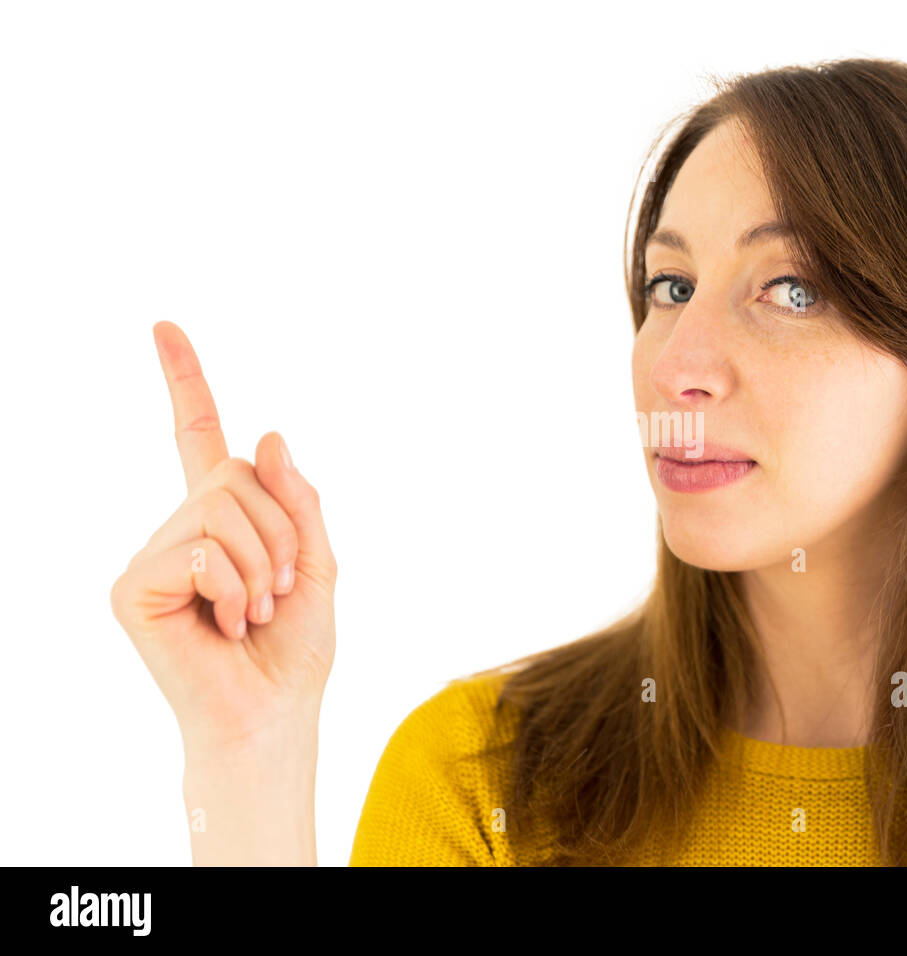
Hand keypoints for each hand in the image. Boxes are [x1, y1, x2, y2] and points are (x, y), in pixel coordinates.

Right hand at [111, 322, 337, 758]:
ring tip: (252, 610)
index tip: (164, 326)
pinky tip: (226, 622)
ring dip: (262, 562)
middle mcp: (180, 527)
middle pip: (236, 472)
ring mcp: (153, 555)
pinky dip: (234, 585)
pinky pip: (200, 548)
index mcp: (222, 518)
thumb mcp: (318, 563)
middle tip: (275, 590)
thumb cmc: (294, 646)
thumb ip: (299, 499)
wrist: (273, 712)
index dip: (186, 381)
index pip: (199, 437)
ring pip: (221, 505)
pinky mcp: (133, 586)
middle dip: (280, 530)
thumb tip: (270, 434)